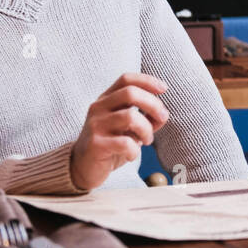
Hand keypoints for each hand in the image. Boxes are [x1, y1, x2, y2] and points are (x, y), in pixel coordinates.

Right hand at [71, 72, 169, 190]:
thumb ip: (145, 117)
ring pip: (131, 117)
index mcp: (106, 99)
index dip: (147, 81)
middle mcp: (98, 108)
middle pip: (130, 93)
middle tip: (162, 118)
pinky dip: (136, 150)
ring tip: (147, 140)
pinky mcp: (96, 144)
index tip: (164, 89)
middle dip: (153, 104)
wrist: (83, 168)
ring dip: (147, 130)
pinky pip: (125, 143)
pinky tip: (131, 155)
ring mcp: (95, 125)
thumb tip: (163, 114)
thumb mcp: (128, 127)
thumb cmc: (111, 144)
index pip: (126, 79)